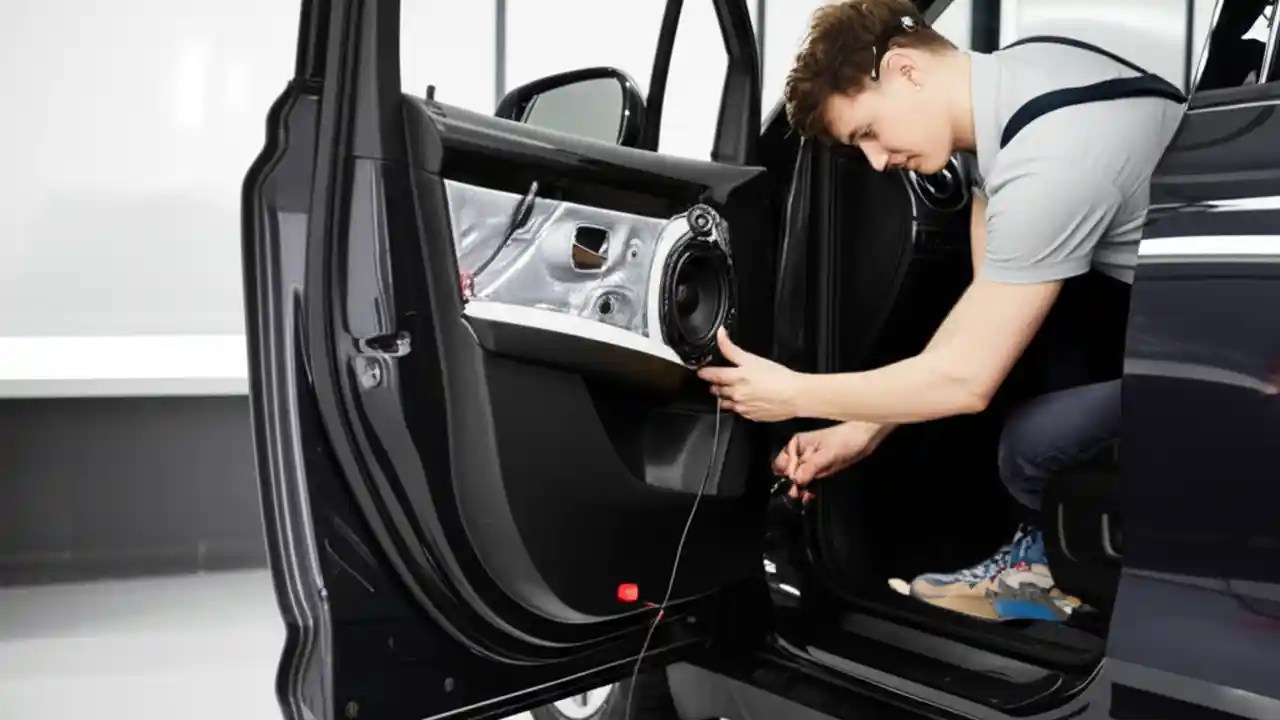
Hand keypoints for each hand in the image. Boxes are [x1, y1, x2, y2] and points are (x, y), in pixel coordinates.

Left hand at [697, 328, 805, 421]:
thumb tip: (720, 335)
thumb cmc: (778, 377)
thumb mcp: (753, 358)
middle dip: (716, 384)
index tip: (701, 371)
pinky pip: (737, 411)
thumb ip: (731, 348)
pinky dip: (738, 405)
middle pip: (716, 389)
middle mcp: (735, 394)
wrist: (795, 396)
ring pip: (725, 402)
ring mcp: (742, 407)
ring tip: (734, 389)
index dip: (704, 372)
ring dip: (725, 396)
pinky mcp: (749, 416)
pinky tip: (747, 399)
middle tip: (721, 379)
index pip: (711, 376)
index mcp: (735, 378)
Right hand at [772, 421, 894, 501]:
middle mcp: (799, 453)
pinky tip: (809, 496)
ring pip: (796, 479)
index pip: (782, 463)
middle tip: (798, 493)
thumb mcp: (828, 453)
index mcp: (796, 444)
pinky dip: (807, 489)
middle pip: (786, 472)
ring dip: (799, 489)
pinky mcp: (818, 470)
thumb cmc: (845, 440)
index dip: (788, 474)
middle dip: (791, 483)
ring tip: (804, 497)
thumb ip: (811, 467)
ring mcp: (809, 462)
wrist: (864, 438)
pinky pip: (807, 481)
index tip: (796, 483)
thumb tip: (796, 481)